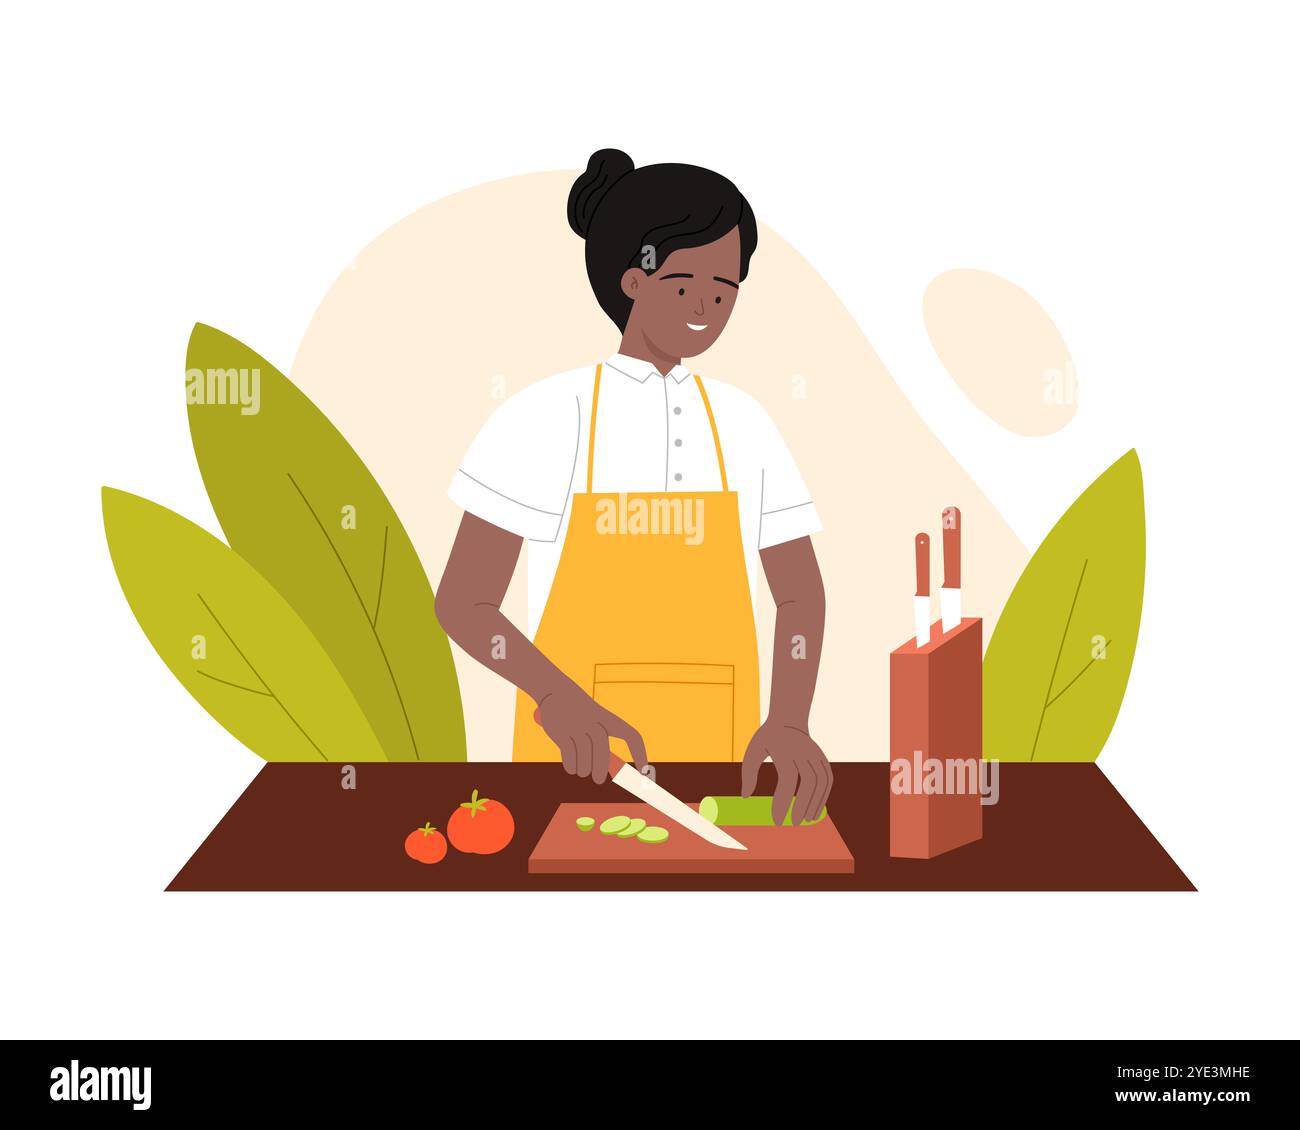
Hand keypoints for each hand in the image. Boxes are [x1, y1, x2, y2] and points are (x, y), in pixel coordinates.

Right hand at [533, 685, 647, 783]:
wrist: (556, 692)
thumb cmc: (581, 715)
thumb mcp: (595, 724)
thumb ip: (601, 747)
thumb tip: (611, 771)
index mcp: (608, 718)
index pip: (631, 735)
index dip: (640, 754)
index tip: (644, 773)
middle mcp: (593, 720)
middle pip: (601, 746)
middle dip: (600, 767)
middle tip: (598, 781)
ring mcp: (575, 724)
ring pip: (584, 751)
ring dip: (584, 768)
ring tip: (582, 772)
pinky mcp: (559, 730)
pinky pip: (568, 752)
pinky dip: (571, 765)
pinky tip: (571, 768)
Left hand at [740, 720, 832, 824]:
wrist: (788, 719)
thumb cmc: (768, 739)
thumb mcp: (753, 751)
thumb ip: (748, 773)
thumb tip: (745, 796)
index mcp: (784, 750)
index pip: (787, 778)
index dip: (783, 800)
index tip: (777, 820)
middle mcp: (803, 751)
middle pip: (808, 781)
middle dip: (803, 804)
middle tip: (795, 823)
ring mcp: (816, 754)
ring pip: (822, 780)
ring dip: (816, 802)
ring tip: (807, 820)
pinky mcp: (823, 758)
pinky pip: (828, 778)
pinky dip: (824, 795)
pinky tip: (816, 809)